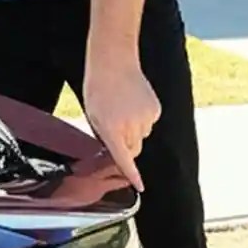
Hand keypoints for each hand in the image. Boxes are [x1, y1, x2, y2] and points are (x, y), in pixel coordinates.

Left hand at [82, 49, 159, 191]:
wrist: (114, 60)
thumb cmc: (97, 87)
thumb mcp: (93, 114)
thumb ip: (104, 135)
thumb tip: (116, 151)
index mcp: (111, 128)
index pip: (124, 158)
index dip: (132, 174)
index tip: (139, 186)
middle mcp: (130, 126)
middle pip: (133, 149)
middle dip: (125, 144)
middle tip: (114, 124)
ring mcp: (145, 117)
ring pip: (142, 136)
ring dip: (133, 129)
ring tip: (122, 108)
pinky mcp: (155, 110)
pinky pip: (149, 123)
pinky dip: (142, 118)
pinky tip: (132, 103)